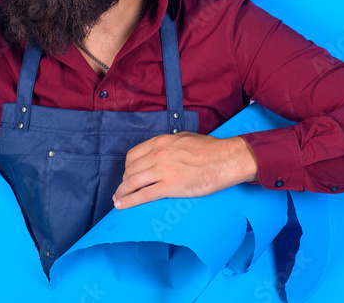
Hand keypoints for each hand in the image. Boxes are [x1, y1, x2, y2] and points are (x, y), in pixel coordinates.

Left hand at [112, 133, 257, 209]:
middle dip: (124, 181)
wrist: (225, 159)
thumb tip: (162, 151)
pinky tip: (122, 205)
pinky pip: (143, 195)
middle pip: (131, 170)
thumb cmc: (210, 149)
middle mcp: (158, 154)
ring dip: (122, 192)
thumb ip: (169, 145)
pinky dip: (129, 201)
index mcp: (161, 142)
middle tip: (124, 190)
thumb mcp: (184, 138)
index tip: (128, 174)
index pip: (133, 155)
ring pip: (133, 182)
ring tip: (118, 200)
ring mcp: (163, 170)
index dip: (128, 167)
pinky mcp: (170, 186)